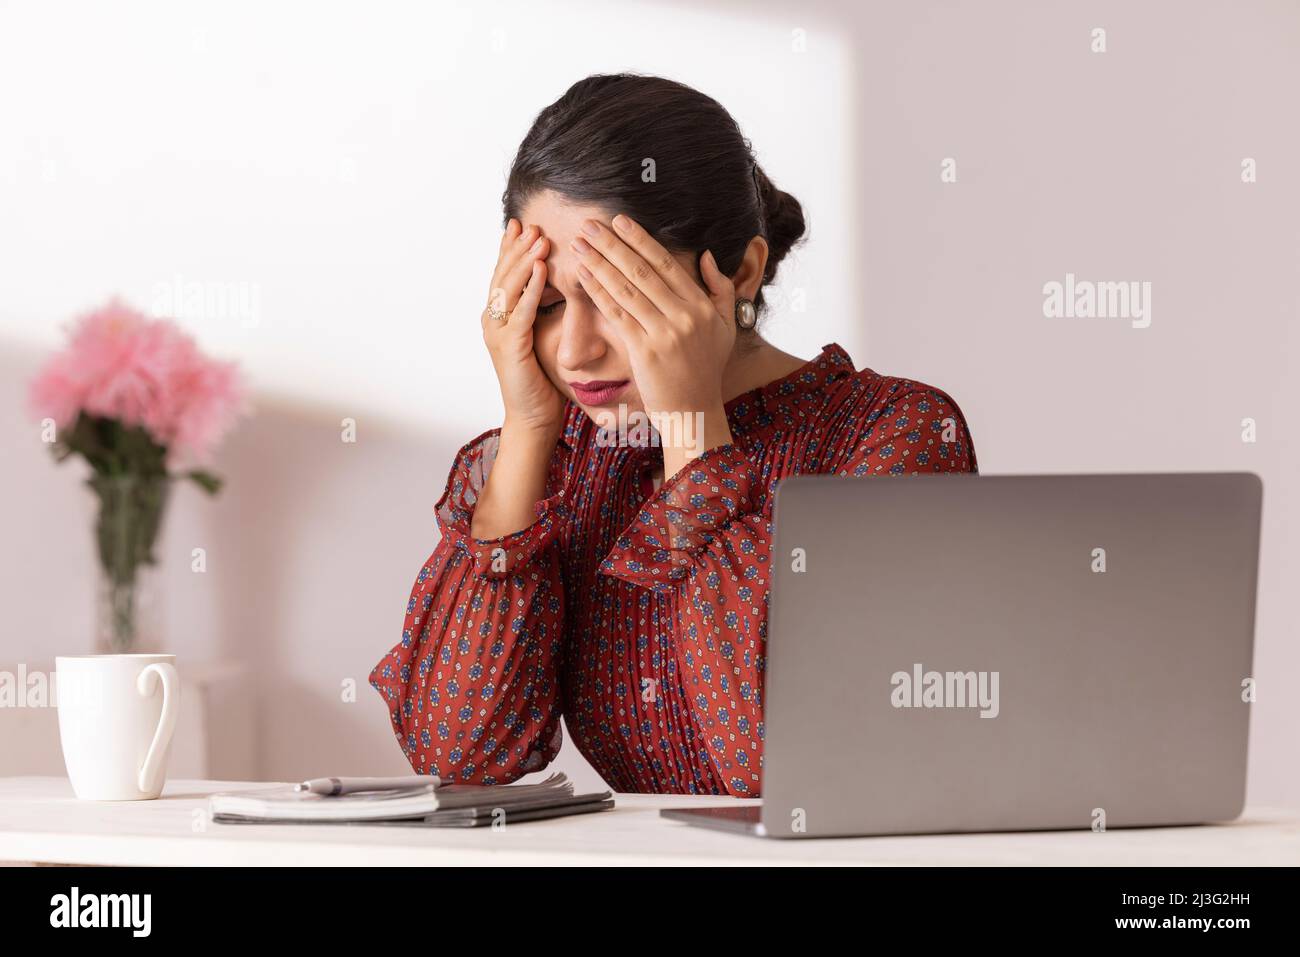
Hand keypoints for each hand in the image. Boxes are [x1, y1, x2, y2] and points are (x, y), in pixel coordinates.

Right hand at [482, 219, 565, 437]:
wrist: (533, 417)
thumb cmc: (542, 381)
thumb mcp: (541, 336)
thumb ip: (541, 310)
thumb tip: (556, 283)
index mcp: (499, 317)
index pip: (504, 275)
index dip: (511, 249)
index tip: (521, 224)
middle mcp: (492, 321)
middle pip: (503, 275)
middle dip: (516, 248)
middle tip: (530, 224)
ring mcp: (497, 333)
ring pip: (508, 288)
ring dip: (524, 261)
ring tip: (537, 238)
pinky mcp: (510, 347)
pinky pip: (520, 311)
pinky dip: (531, 289)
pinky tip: (542, 270)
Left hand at [570, 214, 736, 474]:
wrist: (693, 411)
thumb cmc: (706, 369)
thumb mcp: (724, 327)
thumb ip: (720, 289)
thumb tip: (707, 255)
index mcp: (701, 305)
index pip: (666, 264)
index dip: (640, 240)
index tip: (620, 221)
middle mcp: (684, 315)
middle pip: (642, 271)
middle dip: (612, 244)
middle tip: (590, 223)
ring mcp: (664, 333)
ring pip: (626, 288)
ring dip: (599, 262)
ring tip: (579, 244)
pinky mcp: (645, 351)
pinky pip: (617, 313)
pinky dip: (598, 291)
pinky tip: (582, 275)